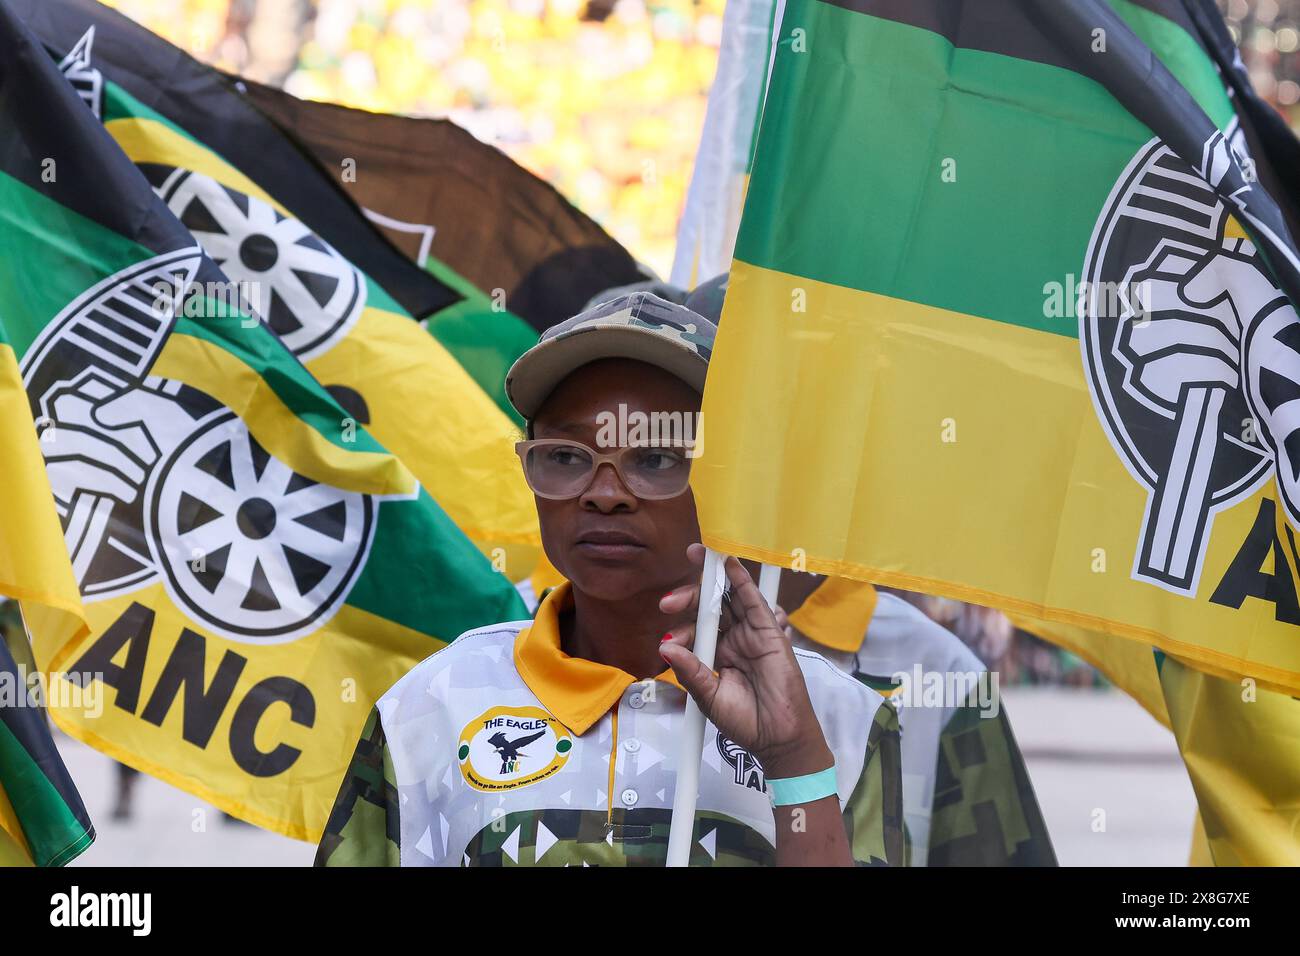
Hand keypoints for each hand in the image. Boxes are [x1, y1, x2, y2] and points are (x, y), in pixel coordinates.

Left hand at [659, 545, 831, 778]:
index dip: (680, 625)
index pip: (694, 627)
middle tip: (669, 604)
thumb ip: (691, 672)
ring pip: (729, 598)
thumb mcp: (709, 697)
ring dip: (713, 577)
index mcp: (714, 653)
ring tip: (698, 558)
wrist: (778, 738)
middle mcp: (731, 638)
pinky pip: (752, 601)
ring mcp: (750, 633)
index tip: (668, 638)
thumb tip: (665, 648)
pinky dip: (741, 581)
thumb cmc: (745, 721)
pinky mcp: (768, 631)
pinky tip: (729, 564)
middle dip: (688, 597)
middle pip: (708, 607)